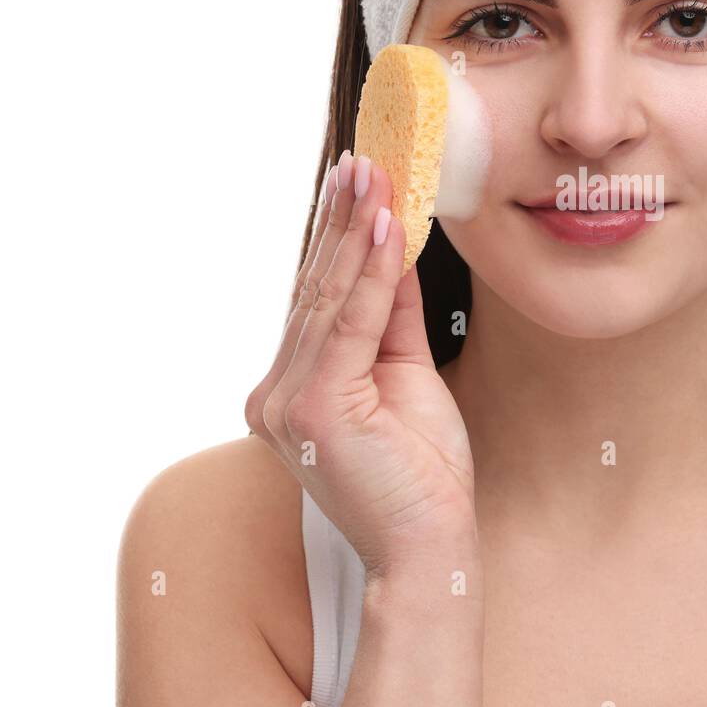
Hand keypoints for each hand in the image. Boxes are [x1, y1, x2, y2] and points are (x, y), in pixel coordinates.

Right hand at [245, 150, 475, 578]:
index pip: (318, 299)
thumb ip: (394, 314)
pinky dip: (370, 272)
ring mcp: (286, 403)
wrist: (431, 545)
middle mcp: (276, 393)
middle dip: (343, 221)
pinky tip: (385, 227)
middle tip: (364, 161)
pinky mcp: (311, 409)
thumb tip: (394, 246)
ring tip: (375, 176)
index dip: (336, 238)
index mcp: (293, 388)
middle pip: (317, 290)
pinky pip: (351, 324)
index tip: (356, 182)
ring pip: (330, 299)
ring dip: (355, 232)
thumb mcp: (408, 374)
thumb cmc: (421, 471)